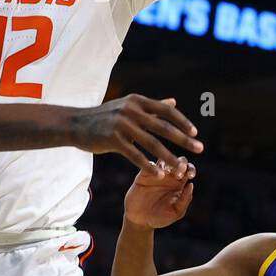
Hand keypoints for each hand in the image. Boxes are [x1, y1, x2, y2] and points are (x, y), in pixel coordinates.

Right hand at [73, 95, 203, 173]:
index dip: (182, 121)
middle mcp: (131, 110)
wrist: (76, 124)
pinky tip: (158, 174)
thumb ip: (151, 107)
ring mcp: (122, 124)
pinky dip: (148, 165)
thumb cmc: (105, 116)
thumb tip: (174, 102)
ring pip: (151, 143)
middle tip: (199, 149)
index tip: (195, 132)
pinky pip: (135, 155)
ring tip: (181, 168)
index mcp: (137, 101)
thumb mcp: (128, 106)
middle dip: (183, 139)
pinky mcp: (113, 139)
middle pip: (163, 127)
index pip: (166, 110)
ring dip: (169, 157)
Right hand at [124, 157, 195, 228]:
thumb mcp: (176, 212)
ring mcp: (155, 174)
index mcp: (178, 184)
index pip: (188, 170)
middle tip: (179, 173)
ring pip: (163, 160)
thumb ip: (184, 200)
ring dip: (167, 162)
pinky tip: (156, 173)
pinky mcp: (142, 175)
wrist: (140, 221)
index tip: (190, 176)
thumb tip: (191, 184)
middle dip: (181, 163)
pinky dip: (152, 166)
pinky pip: (147, 165)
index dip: (190, 169)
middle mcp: (168, 176)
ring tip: (169, 171)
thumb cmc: (160, 218)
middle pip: (178, 161)